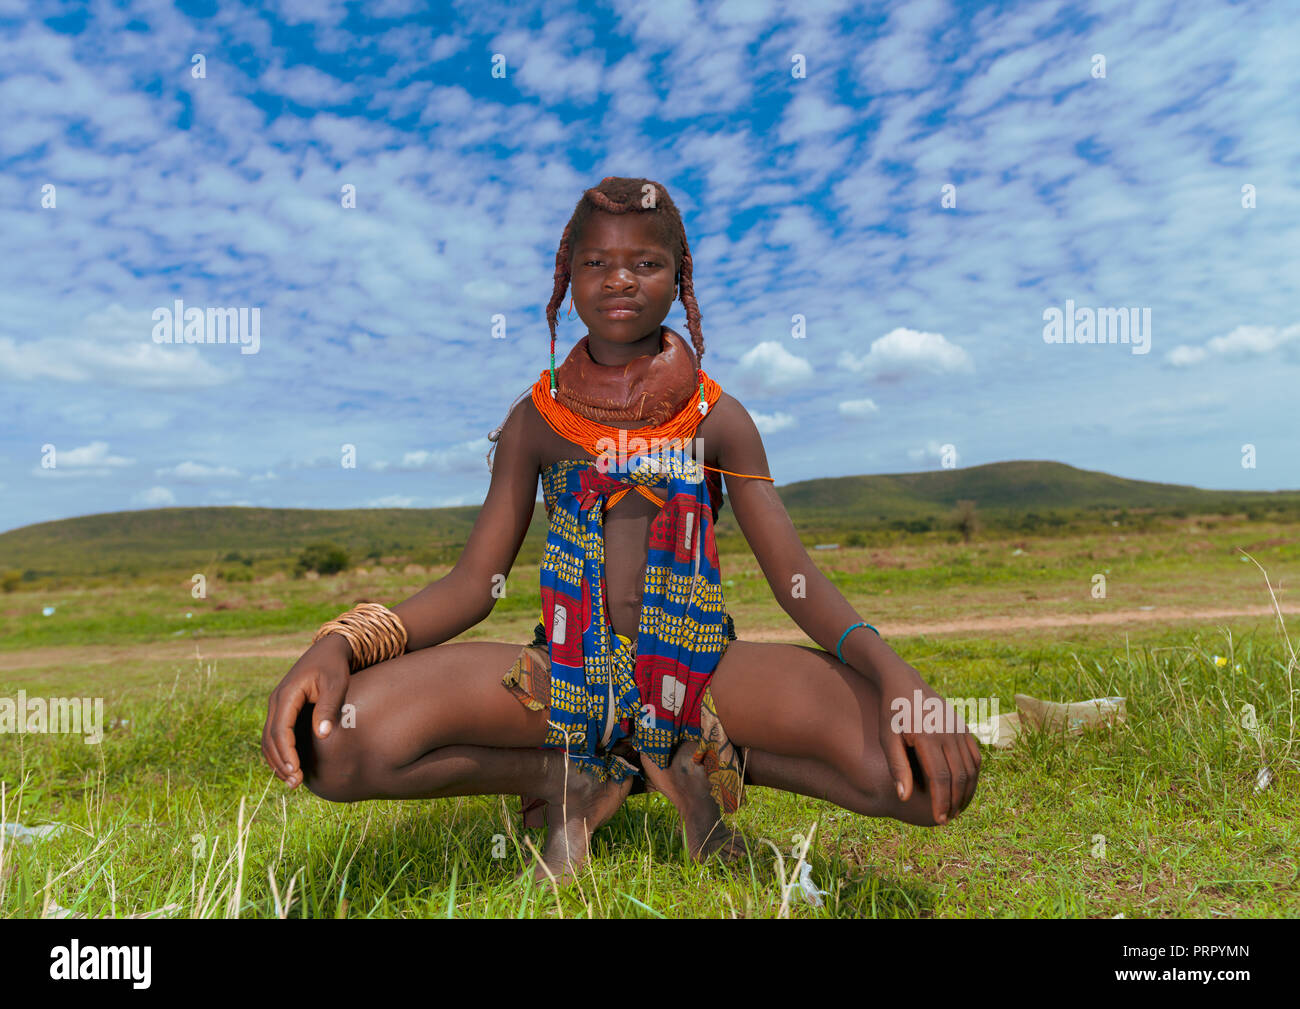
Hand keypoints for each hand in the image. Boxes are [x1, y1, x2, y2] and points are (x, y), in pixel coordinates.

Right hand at [262, 634, 351, 788]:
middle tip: (295, 784)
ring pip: (268, 739)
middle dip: (280, 763)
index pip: (280, 731)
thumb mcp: (336, 684)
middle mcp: (276, 700)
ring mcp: (277, 704)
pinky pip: (274, 734)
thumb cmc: (334, 666)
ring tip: (292, 781)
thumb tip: (322, 734)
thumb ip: (328, 707)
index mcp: (286, 695)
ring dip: (277, 760)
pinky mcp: (282, 708)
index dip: (287, 754)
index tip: (296, 772)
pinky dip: (279, 751)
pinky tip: (290, 765)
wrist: (328, 649)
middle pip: (270, 738)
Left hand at [875, 658, 980, 824]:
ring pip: (971, 768)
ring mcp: (959, 728)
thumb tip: (905, 798)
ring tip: (956, 809)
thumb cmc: (891, 714)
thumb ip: (897, 767)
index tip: (938, 820)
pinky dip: (973, 775)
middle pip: (959, 775)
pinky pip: (975, 756)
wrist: (904, 682)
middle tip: (947, 819)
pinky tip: (964, 788)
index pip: (941, 778)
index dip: (941, 801)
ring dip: (967, 791)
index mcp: (927, 736)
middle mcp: (948, 732)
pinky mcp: (964, 726)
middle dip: (955, 801)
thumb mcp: (887, 738)